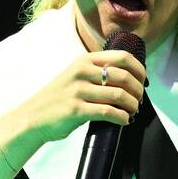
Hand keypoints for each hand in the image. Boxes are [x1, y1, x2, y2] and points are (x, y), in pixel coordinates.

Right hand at [16, 51, 145, 145]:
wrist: (33, 117)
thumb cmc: (59, 98)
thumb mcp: (76, 76)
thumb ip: (97, 73)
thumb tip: (129, 79)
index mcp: (85, 61)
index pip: (122, 57)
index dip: (139, 69)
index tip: (143, 82)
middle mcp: (82, 72)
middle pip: (124, 76)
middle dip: (138, 91)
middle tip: (139, 101)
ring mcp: (78, 91)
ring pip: (119, 95)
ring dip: (132, 105)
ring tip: (132, 112)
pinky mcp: (76, 110)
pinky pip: (108, 112)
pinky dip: (122, 118)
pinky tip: (124, 121)